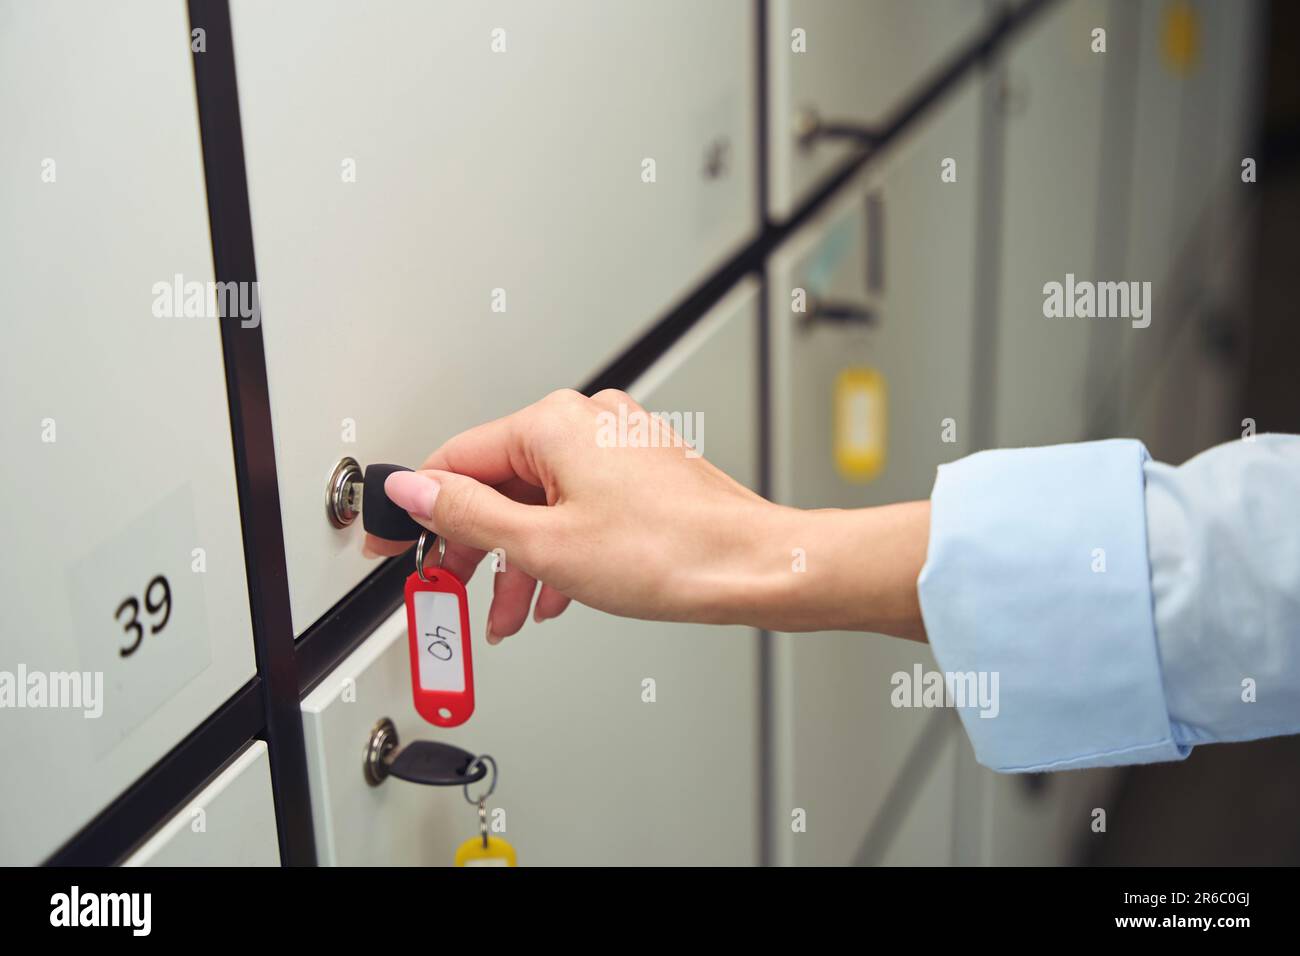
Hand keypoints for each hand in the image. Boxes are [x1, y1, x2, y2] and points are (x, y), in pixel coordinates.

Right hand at [365, 389, 928, 642]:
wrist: (753, 567)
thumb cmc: (670, 551)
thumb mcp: (542, 544)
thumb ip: (467, 515)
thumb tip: (414, 492)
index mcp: (553, 423)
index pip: (455, 460)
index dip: (418, 510)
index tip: (395, 543)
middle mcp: (585, 420)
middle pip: (498, 483)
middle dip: (474, 547)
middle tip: (451, 590)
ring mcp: (616, 444)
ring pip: (539, 501)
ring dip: (517, 559)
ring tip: (510, 612)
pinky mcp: (640, 470)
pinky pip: (576, 505)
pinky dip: (557, 548)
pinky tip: (554, 593)